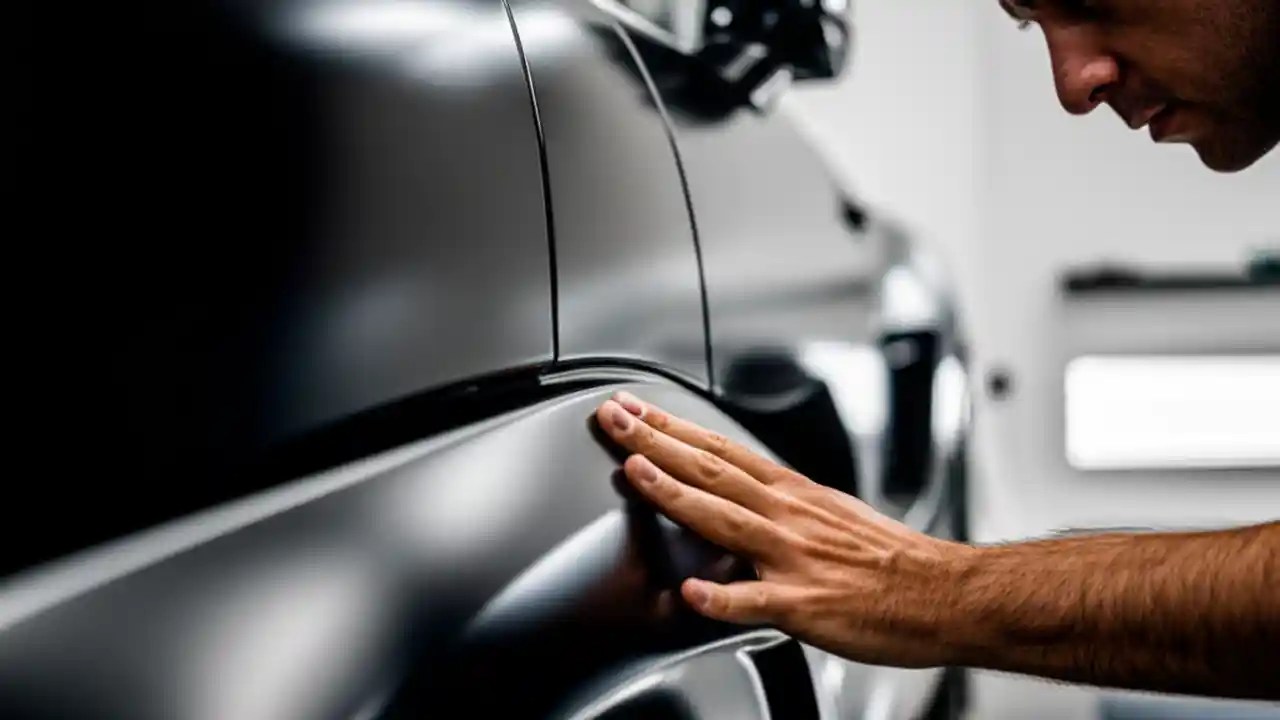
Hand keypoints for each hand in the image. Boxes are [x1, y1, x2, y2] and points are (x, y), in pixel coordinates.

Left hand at [594, 392, 976, 667]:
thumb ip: (781, 506)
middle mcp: (788, 516)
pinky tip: (691, 592)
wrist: (946, 594)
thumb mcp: (832, 513)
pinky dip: (723, 597)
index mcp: (793, 494)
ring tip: (634, 473)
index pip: (721, 449)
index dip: (672, 427)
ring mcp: (794, 558)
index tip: (634, 408)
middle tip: (613, 418)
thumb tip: (741, 497)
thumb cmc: (891, 560)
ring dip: (677, 495)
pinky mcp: (806, 606)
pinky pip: (757, 603)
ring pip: (725, 520)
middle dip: (656, 442)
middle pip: (711, 471)